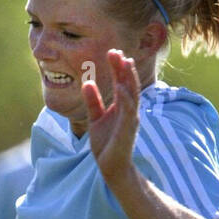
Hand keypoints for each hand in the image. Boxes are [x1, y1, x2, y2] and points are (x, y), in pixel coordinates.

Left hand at [83, 51, 140, 186]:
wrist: (111, 167)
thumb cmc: (106, 144)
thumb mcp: (95, 119)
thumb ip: (92, 101)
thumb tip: (87, 83)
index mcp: (121, 106)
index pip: (121, 82)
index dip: (117, 67)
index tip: (112, 52)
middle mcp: (128, 110)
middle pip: (128, 84)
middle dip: (123, 68)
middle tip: (116, 51)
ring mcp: (129, 119)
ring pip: (131, 95)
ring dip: (128, 79)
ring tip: (124, 63)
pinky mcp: (127, 131)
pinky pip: (128, 113)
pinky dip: (126, 100)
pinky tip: (122, 89)